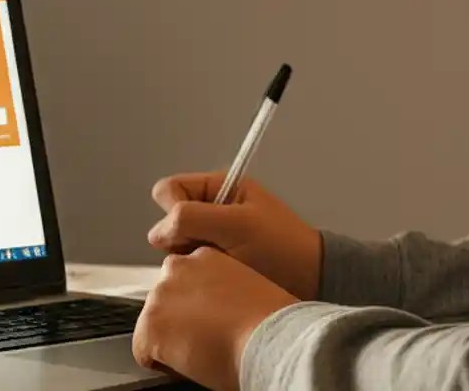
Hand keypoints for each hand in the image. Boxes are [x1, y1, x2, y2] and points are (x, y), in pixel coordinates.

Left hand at [133, 246, 297, 390]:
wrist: (270, 340)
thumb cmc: (272, 321)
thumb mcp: (250, 286)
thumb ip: (225, 287)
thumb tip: (216, 308)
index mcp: (205, 255)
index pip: (183, 278)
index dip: (195, 305)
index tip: (209, 319)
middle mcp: (178, 268)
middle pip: (164, 298)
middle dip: (178, 318)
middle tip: (203, 338)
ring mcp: (161, 296)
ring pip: (153, 323)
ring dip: (171, 338)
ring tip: (199, 352)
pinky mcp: (151, 325)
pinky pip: (143, 351)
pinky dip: (160, 363)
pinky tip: (188, 366)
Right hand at [149, 172, 322, 299]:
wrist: (310, 280)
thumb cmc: (283, 248)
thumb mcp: (236, 224)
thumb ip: (192, 218)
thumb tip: (158, 231)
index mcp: (219, 188)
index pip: (169, 190)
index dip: (172, 210)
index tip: (192, 229)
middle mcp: (211, 210)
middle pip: (168, 220)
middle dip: (182, 239)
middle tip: (211, 249)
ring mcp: (212, 237)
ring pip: (175, 246)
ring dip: (192, 259)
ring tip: (221, 265)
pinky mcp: (214, 262)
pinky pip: (189, 266)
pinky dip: (199, 273)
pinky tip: (221, 277)